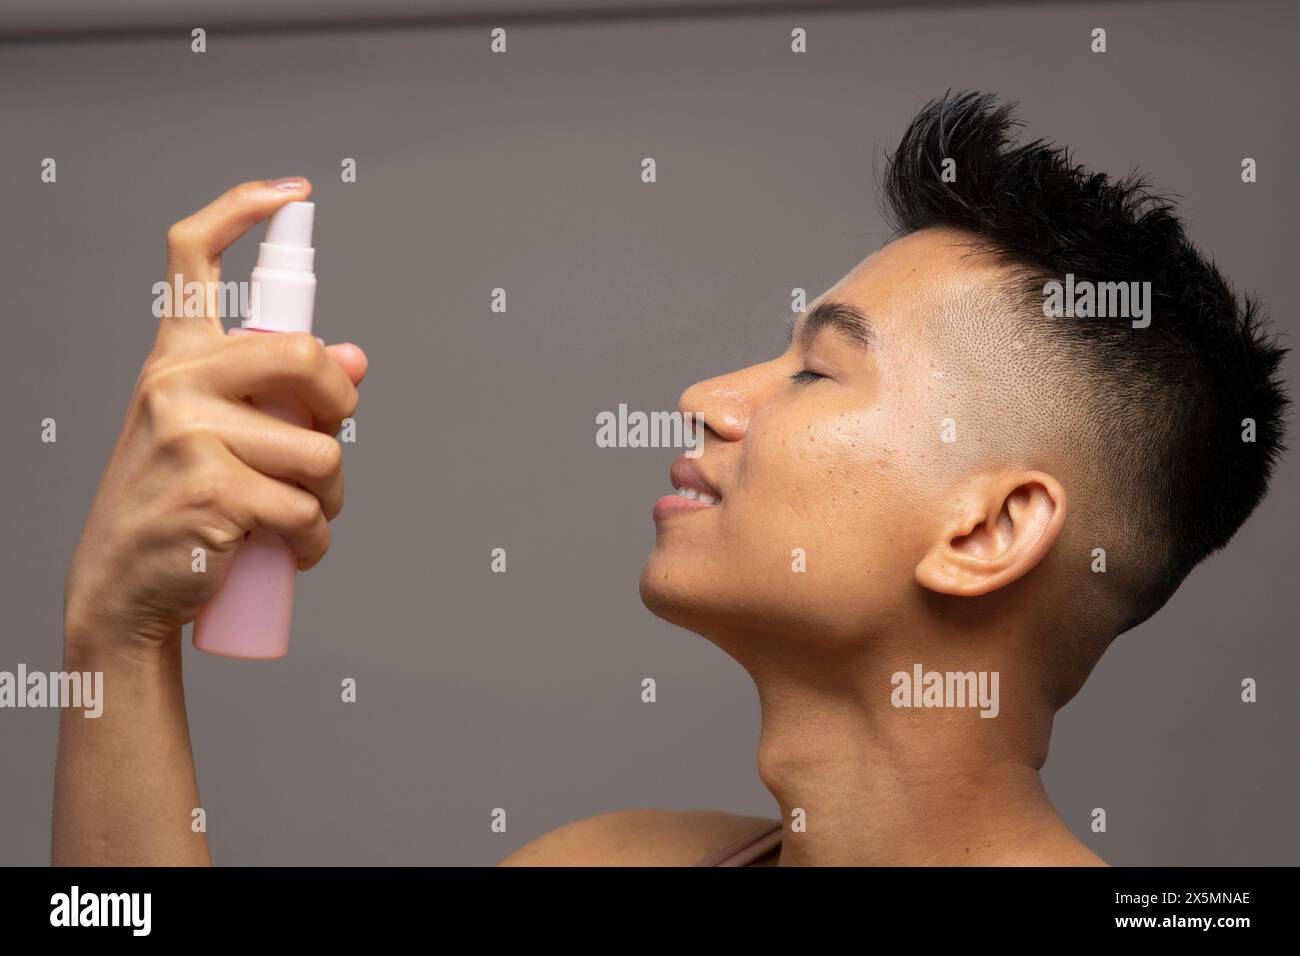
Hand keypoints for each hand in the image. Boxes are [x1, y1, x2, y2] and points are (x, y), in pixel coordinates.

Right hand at [64, 179, 366, 656]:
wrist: (123, 587)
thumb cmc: (175, 503)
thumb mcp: (212, 433)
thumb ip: (277, 392)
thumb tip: (356, 359)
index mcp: (174, 358)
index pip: (193, 256)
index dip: (243, 208)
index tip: (293, 194)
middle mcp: (175, 383)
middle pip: (301, 354)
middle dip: (342, 403)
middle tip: (336, 433)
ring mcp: (189, 434)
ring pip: (321, 450)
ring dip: (332, 496)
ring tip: (304, 515)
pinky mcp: (212, 489)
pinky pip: (307, 508)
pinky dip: (316, 540)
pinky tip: (294, 550)